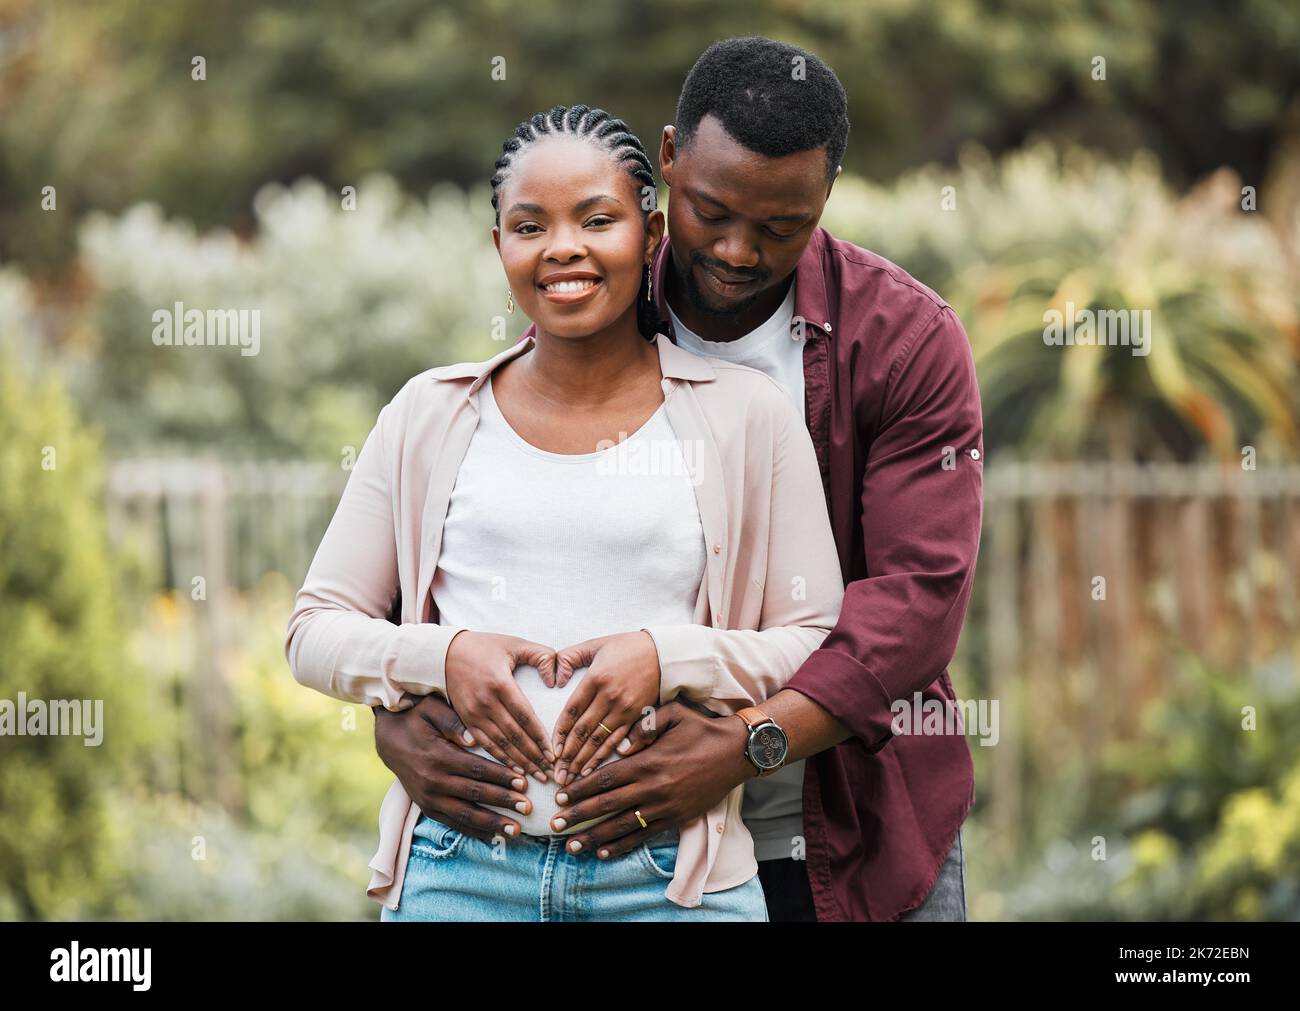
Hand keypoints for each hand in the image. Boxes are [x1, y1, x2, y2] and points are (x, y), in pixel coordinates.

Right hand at [373, 693, 534, 841]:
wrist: (388, 739)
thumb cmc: (416, 719)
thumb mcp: (431, 709)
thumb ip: (452, 721)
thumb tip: (474, 737)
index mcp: (439, 757)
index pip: (477, 770)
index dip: (501, 777)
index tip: (524, 782)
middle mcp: (434, 782)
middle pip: (475, 795)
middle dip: (503, 803)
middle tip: (528, 808)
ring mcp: (429, 798)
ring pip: (465, 815)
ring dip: (491, 824)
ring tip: (516, 830)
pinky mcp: (427, 807)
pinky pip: (452, 823)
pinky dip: (473, 832)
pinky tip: (492, 837)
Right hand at [444, 630, 556, 780]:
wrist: (443, 654)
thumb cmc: (484, 647)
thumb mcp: (515, 643)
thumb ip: (542, 656)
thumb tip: (556, 679)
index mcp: (500, 684)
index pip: (525, 717)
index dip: (540, 738)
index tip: (554, 754)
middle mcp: (486, 702)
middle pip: (514, 735)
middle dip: (534, 756)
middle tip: (551, 772)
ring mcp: (473, 713)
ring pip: (500, 744)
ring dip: (519, 762)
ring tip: (537, 776)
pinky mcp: (465, 720)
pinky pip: (484, 744)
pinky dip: (500, 758)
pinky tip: (513, 770)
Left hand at [549, 699, 755, 851]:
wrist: (737, 752)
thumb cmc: (702, 728)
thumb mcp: (673, 713)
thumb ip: (644, 724)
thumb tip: (619, 742)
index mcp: (648, 760)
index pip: (605, 778)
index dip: (581, 789)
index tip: (561, 796)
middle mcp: (653, 787)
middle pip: (607, 805)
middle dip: (579, 817)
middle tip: (555, 826)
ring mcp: (665, 806)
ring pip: (622, 826)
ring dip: (595, 838)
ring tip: (573, 847)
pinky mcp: (676, 818)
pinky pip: (644, 836)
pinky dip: (623, 846)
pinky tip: (605, 852)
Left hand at [550, 631, 661, 784]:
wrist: (665, 653)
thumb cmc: (628, 647)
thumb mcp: (595, 644)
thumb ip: (569, 657)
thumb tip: (554, 679)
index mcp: (596, 678)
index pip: (572, 711)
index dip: (560, 733)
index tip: (551, 750)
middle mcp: (610, 697)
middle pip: (584, 731)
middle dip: (568, 755)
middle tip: (557, 775)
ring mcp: (625, 709)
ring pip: (600, 740)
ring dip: (583, 761)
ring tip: (571, 779)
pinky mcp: (638, 716)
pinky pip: (619, 740)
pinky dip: (605, 757)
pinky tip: (594, 770)